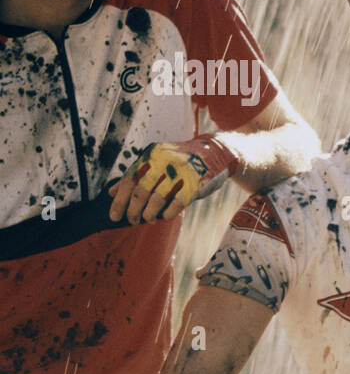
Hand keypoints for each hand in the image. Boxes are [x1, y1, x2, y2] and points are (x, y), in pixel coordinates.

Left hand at [108, 135, 237, 223]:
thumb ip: (135, 175)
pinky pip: (176, 204)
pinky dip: (168, 213)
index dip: (119, 200)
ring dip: (149, 214)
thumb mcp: (156, 161)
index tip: (114, 216)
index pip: (129, 180)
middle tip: (132, 221)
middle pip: (141, 191)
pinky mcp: (195, 184)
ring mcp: (180, 173)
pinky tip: (165, 217)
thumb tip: (111, 192)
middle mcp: (163, 162)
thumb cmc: (180, 160)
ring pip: (157, 199)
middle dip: (133, 210)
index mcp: (151, 155)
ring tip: (147, 219)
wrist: (215, 152)